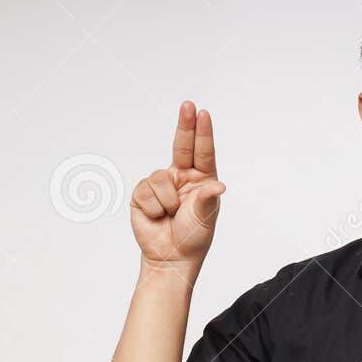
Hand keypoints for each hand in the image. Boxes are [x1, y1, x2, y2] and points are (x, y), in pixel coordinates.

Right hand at [130, 100, 225, 268]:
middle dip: (184, 125)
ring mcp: (162, 184)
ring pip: (159, 178)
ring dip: (166, 201)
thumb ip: (208, 199)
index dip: (202, 132)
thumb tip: (219, 186)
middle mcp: (182, 177)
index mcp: (202, 180)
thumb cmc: (193, 237)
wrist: (170, 257)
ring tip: (170, 215)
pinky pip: (145, 191)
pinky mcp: (142, 193)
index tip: (202, 113)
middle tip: (187, 104)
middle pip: (181, 146)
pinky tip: (157, 217)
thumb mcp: (205, 218)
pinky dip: (152, 207)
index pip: (203, 152)